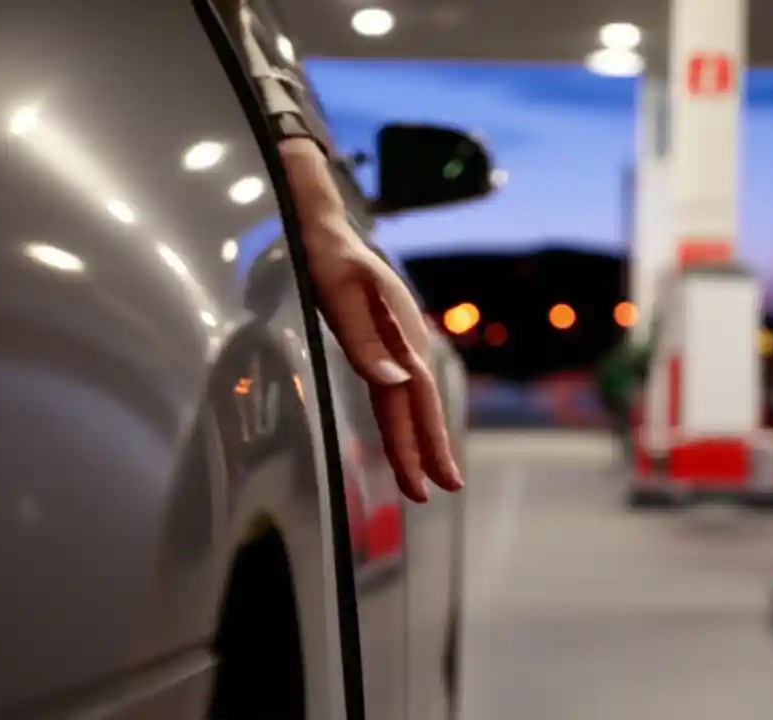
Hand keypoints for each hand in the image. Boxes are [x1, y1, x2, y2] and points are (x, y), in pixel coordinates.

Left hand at [280, 139, 462, 502]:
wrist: (327, 230)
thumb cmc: (329, 259)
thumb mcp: (341, 293)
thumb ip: (364, 339)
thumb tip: (394, 381)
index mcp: (401, 333)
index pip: (414, 397)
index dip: (421, 441)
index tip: (429, 479)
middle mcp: (407, 342)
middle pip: (420, 404)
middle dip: (431, 449)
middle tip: (446, 489)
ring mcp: (400, 344)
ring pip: (410, 401)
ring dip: (420, 439)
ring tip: (430, 476)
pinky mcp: (386, 344)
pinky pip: (398, 391)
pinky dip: (405, 418)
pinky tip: (410, 434)